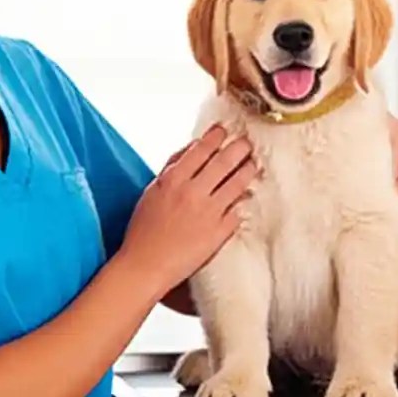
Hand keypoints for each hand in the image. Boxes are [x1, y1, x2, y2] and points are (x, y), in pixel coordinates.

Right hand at [117, 125, 256, 296]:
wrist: (146, 265)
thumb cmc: (144, 230)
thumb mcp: (152, 191)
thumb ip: (171, 168)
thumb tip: (190, 149)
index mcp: (174, 180)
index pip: (200, 149)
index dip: (215, 137)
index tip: (222, 131)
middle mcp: (193, 193)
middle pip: (224, 162)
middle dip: (239, 148)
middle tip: (246, 142)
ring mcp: (209, 213)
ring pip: (237, 183)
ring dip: (247, 170)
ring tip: (252, 163)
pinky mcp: (220, 232)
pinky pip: (237, 210)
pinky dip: (244, 199)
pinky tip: (248, 193)